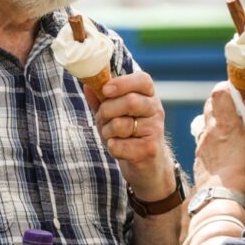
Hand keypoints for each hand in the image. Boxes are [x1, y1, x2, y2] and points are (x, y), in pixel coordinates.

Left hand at [94, 70, 173, 199]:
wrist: (146, 163)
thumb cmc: (127, 132)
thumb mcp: (112, 112)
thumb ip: (101, 98)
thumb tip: (87, 84)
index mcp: (148, 96)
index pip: (143, 80)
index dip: (122, 83)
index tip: (105, 90)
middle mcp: (156, 110)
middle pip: (130, 101)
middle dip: (107, 110)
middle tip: (102, 118)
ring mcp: (155, 130)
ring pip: (121, 125)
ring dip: (107, 131)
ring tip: (112, 135)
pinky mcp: (150, 150)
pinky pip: (119, 146)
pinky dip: (112, 148)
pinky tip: (119, 148)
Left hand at [193, 83, 244, 195]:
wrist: (221, 199)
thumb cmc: (243, 172)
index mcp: (225, 124)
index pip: (219, 92)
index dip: (228, 87)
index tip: (239, 91)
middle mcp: (209, 131)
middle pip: (211, 106)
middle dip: (224, 104)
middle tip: (240, 112)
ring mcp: (201, 144)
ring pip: (208, 125)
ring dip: (221, 124)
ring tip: (237, 136)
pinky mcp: (198, 157)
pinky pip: (207, 143)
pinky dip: (218, 143)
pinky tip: (230, 156)